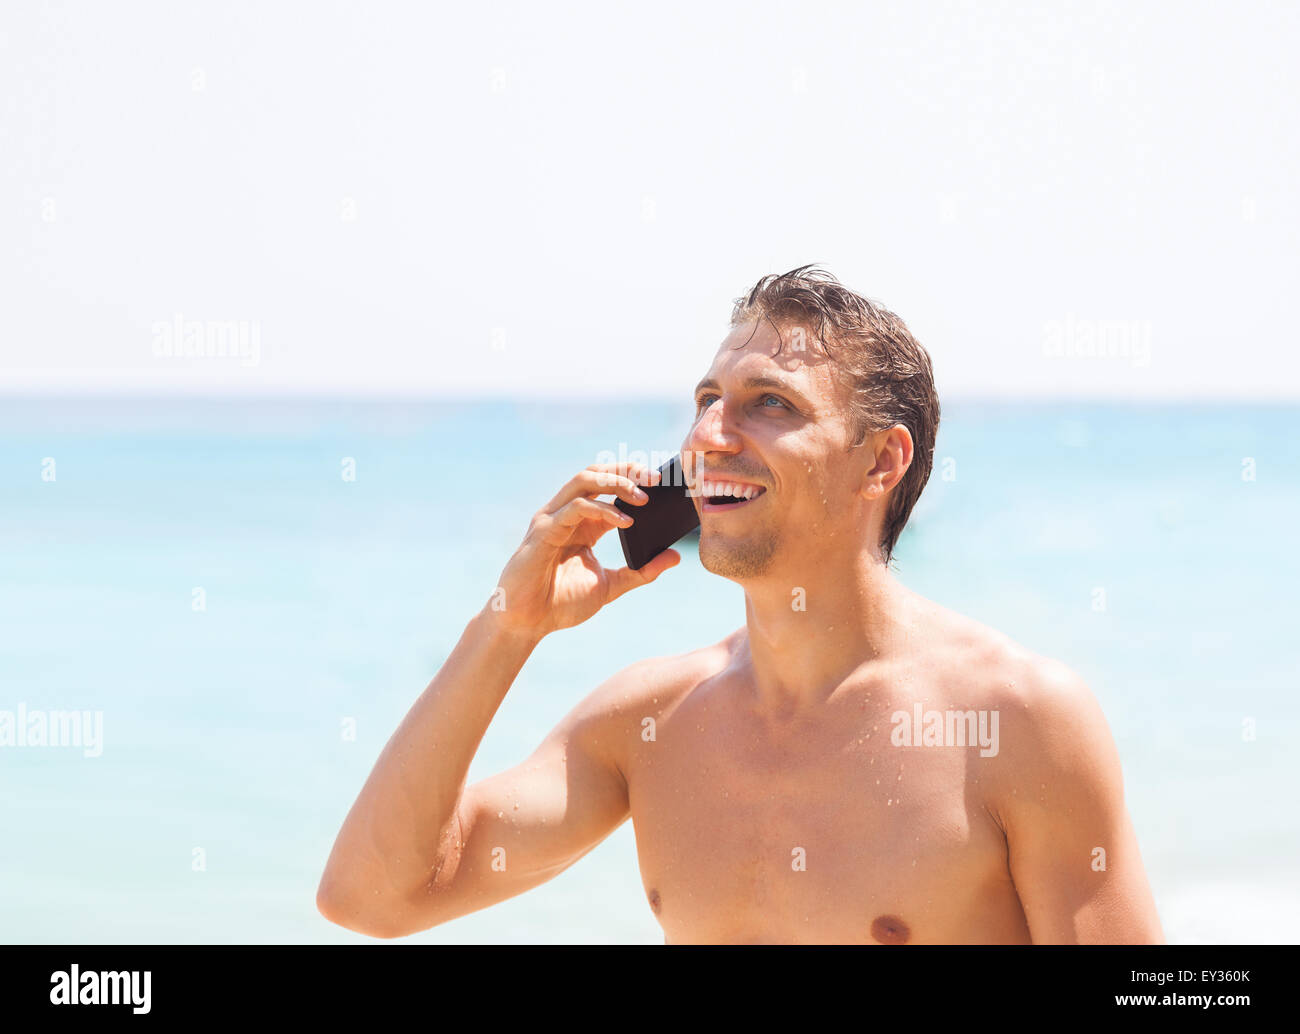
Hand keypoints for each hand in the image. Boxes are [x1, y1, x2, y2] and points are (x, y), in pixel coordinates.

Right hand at [488, 461, 680, 637]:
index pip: (607, 486)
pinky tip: (625, 521)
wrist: (528, 624)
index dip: (633, 478)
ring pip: (583, 480)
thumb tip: (676, 557)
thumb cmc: (561, 603)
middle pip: (596, 474)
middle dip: (626, 470)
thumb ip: (642, 572)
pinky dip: (602, 509)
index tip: (661, 482)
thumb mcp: (611, 585)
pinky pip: (574, 508)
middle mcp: (566, 514)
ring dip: (615, 482)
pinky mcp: (543, 531)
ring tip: (642, 496)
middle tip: (655, 479)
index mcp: (582, 523)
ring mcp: (552, 519)